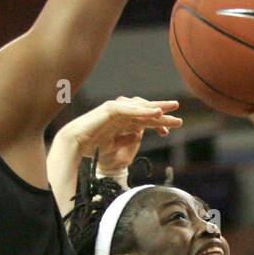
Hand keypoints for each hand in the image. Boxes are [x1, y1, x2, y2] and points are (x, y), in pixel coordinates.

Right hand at [58, 96, 181, 172]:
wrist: (76, 146)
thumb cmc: (92, 147)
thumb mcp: (116, 146)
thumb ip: (127, 139)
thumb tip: (138, 135)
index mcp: (121, 123)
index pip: (143, 121)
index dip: (157, 125)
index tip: (167, 131)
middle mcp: (120, 114)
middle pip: (145, 111)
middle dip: (162, 112)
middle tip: (178, 112)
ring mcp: (115, 110)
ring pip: (140, 107)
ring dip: (156, 107)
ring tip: (172, 108)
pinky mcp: (110, 109)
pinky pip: (131, 109)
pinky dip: (144, 110)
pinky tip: (156, 112)